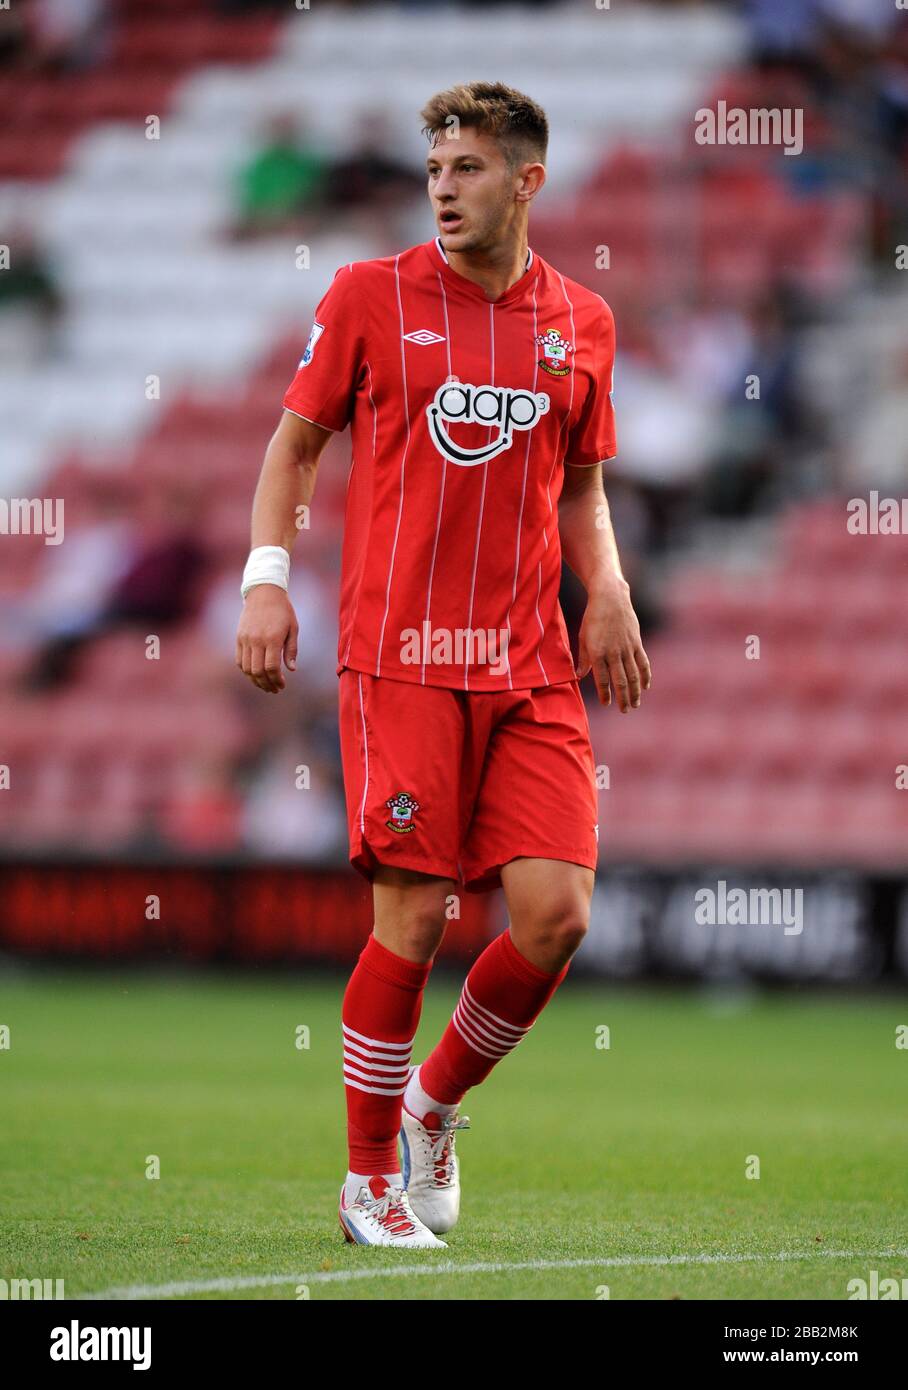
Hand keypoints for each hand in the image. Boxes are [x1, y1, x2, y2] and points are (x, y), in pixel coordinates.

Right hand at [236, 585, 298, 693]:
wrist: (263, 592)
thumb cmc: (283, 610)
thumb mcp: (293, 628)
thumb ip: (291, 650)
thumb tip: (291, 669)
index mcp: (272, 638)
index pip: (271, 667)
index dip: (276, 680)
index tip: (282, 685)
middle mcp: (257, 640)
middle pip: (257, 671)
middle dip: (266, 684)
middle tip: (274, 689)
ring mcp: (245, 639)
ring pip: (246, 669)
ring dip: (255, 680)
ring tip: (265, 685)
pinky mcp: (239, 638)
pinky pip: (239, 660)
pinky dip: (246, 671)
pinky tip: (255, 674)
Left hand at [575, 579, 651, 710]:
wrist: (610, 597)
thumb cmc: (592, 618)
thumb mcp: (583, 637)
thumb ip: (583, 659)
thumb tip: (579, 677)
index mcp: (598, 652)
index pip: (602, 679)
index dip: (605, 693)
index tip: (606, 704)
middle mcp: (613, 652)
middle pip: (620, 681)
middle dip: (622, 698)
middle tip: (624, 710)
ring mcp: (627, 648)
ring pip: (633, 675)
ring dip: (635, 691)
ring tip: (635, 704)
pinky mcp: (636, 642)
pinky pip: (643, 663)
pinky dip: (645, 676)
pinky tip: (646, 686)